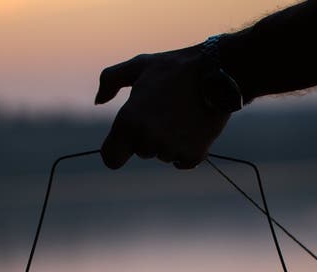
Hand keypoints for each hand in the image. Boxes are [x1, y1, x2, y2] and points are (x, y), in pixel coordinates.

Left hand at [95, 46, 231, 168]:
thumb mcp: (138, 66)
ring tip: (181, 114)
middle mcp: (148, 140)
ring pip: (162, 154)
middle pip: (140, 152)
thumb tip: (99, 101)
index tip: (123, 143)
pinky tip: (192, 127)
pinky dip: (186, 148)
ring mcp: (171, 150)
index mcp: (129, 122)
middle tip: (164, 110)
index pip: (111, 158)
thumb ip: (111, 80)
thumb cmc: (174, 68)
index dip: (115, 150)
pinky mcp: (192, 156)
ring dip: (168, 141)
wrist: (217, 73)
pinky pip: (181, 161)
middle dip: (148, 136)